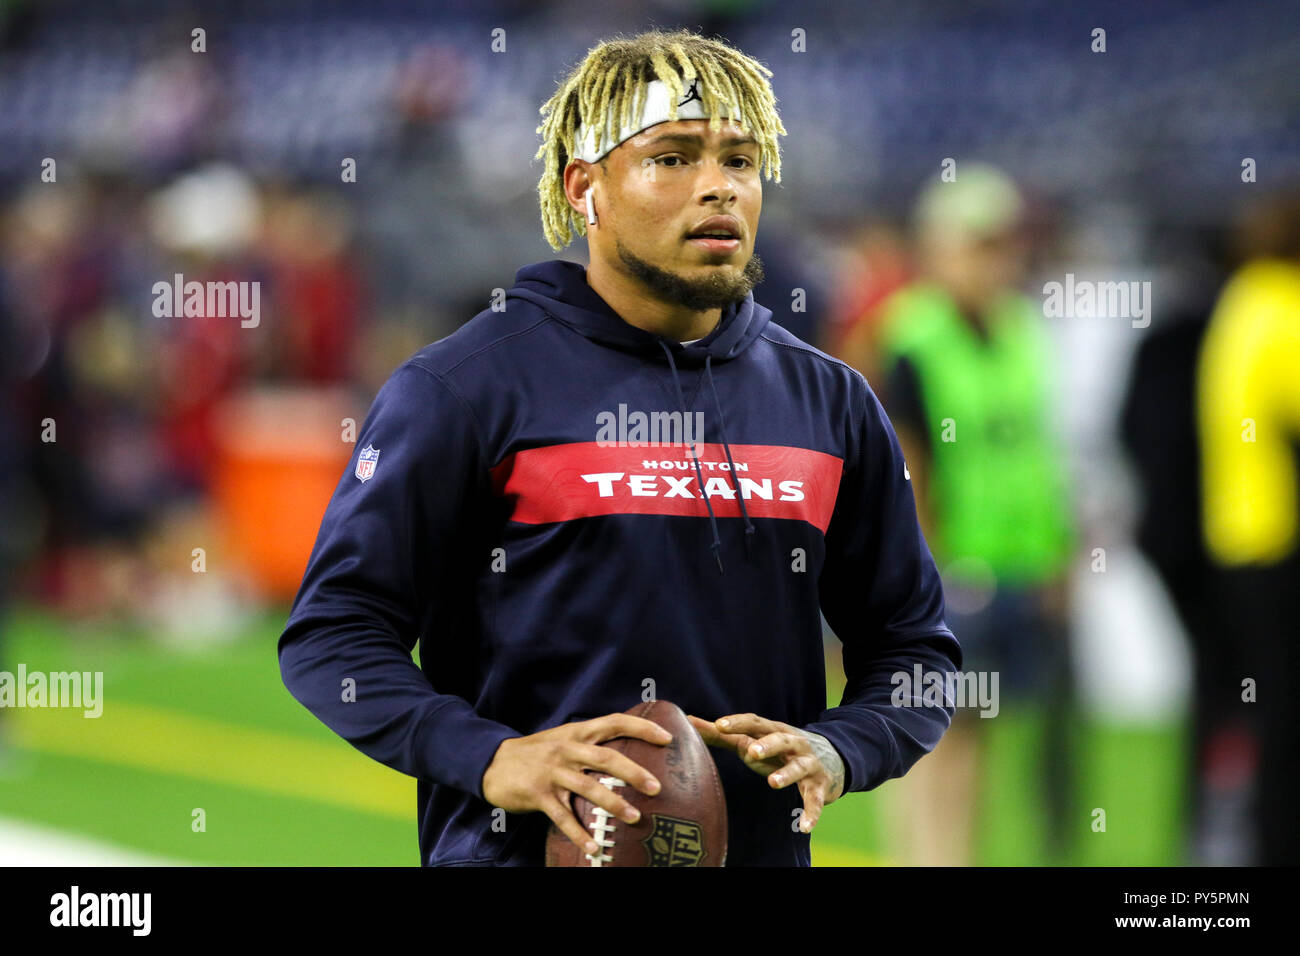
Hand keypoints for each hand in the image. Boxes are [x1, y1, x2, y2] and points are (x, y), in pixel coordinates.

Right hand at [481, 713, 671, 857]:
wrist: (493, 762)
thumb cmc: (537, 752)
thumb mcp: (564, 738)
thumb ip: (591, 743)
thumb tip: (628, 752)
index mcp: (577, 732)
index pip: (614, 722)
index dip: (641, 727)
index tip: (666, 737)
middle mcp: (567, 749)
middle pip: (606, 757)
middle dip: (634, 772)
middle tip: (657, 787)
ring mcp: (552, 772)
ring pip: (587, 787)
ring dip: (613, 804)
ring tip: (635, 818)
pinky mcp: (538, 794)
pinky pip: (563, 817)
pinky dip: (579, 834)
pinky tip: (594, 847)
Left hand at [688, 712, 844, 833]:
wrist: (829, 758)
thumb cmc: (777, 750)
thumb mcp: (753, 740)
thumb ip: (721, 733)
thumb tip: (688, 721)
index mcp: (773, 730)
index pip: (755, 722)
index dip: (738, 723)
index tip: (720, 724)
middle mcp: (793, 743)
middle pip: (781, 739)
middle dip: (768, 745)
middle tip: (752, 752)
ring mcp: (808, 764)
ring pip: (799, 766)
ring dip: (787, 774)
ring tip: (772, 783)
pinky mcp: (819, 786)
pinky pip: (815, 800)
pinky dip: (811, 813)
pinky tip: (804, 827)